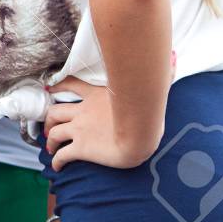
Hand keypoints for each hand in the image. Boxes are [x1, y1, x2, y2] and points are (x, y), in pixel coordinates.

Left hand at [43, 77, 162, 169]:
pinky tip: (57, 166)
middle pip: (55, 112)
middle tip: (48, 127)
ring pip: (54, 132)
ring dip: (49, 139)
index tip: (49, 89)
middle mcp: (83, 112)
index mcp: (95, 96)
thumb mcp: (149, 87)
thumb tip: (174, 55)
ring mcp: (80, 130)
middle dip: (48, 119)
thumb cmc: (148, 111)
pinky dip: (56, 160)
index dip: (57, 87)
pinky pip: (63, 155)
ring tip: (49, 147)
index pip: (70, 85)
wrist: (140, 134)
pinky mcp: (82, 148)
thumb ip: (161, 73)